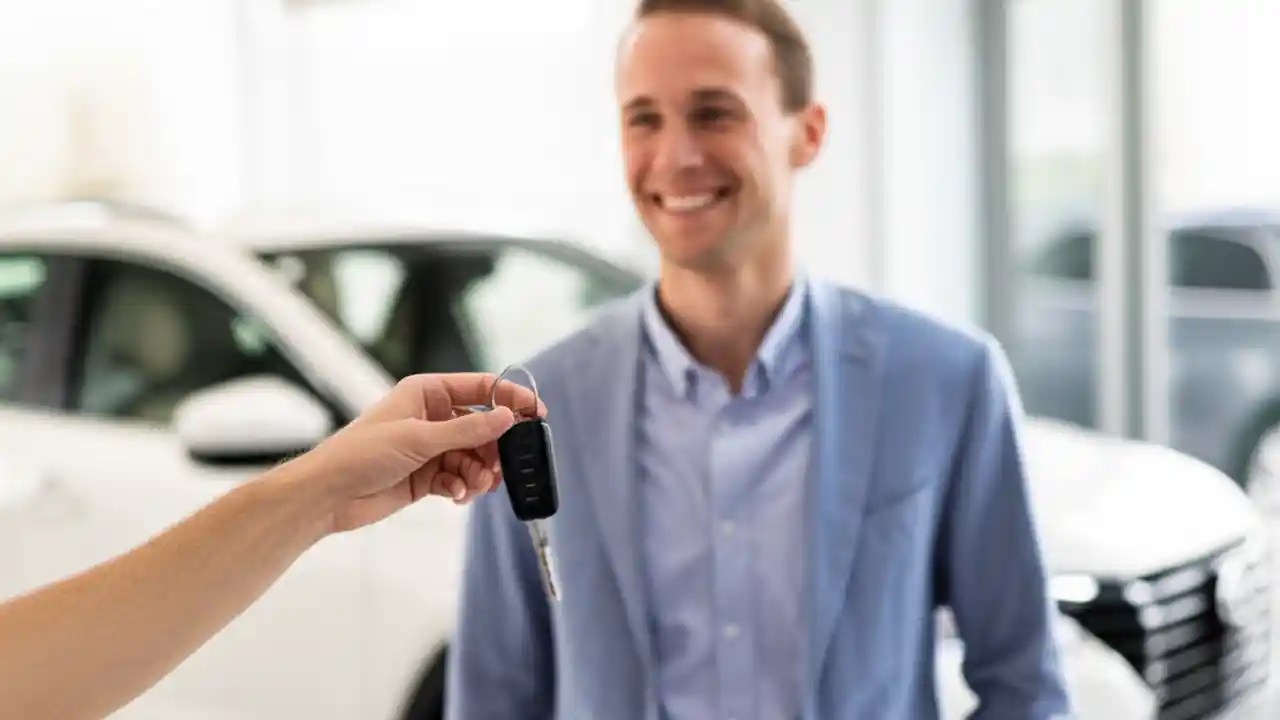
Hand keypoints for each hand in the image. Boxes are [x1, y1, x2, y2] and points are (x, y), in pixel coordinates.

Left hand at [284, 373, 544, 532]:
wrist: (328, 495)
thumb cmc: (361, 454)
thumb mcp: (419, 438)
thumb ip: (468, 430)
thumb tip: (507, 417)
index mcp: (427, 392)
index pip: (481, 388)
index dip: (510, 398)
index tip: (537, 413)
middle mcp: (432, 417)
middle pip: (482, 427)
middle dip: (494, 448)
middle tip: (502, 466)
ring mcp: (431, 447)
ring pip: (474, 456)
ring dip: (479, 473)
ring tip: (473, 486)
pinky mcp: (428, 476)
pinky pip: (460, 478)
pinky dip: (463, 488)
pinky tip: (456, 496)